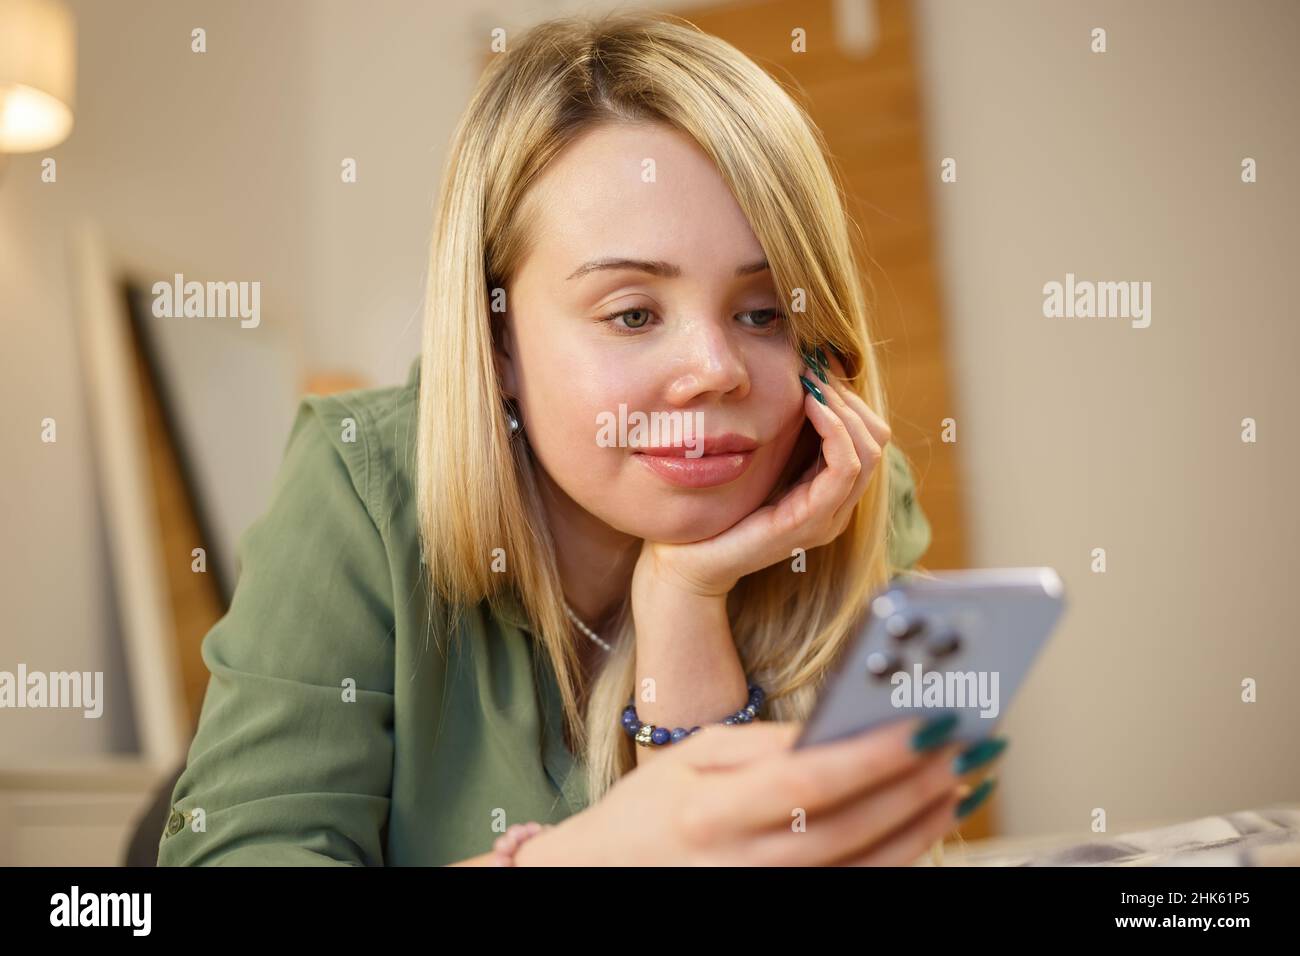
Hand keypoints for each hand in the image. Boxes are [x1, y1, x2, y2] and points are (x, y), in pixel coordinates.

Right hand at [517, 716, 985, 865]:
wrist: (611, 878)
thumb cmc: (651, 811)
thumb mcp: (693, 756)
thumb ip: (765, 744)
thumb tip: (838, 728)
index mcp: (712, 811)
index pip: (809, 780)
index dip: (873, 754)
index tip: (925, 721)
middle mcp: (744, 865)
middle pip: (851, 826)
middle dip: (917, 783)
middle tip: (966, 741)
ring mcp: (770, 897)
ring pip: (867, 867)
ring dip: (925, 822)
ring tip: (965, 777)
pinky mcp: (787, 910)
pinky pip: (859, 888)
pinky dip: (904, 855)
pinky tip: (931, 821)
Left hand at [639, 347, 891, 597]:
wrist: (688, 560)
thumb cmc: (717, 508)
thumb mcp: (757, 461)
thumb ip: (782, 434)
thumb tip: (797, 379)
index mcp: (829, 491)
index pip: (867, 435)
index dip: (847, 397)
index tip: (816, 368)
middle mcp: (838, 506)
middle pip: (875, 439)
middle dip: (848, 397)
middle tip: (814, 370)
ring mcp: (829, 517)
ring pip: (868, 450)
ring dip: (843, 408)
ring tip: (812, 384)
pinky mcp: (811, 523)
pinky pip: (844, 469)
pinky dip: (834, 431)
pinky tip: (811, 406)